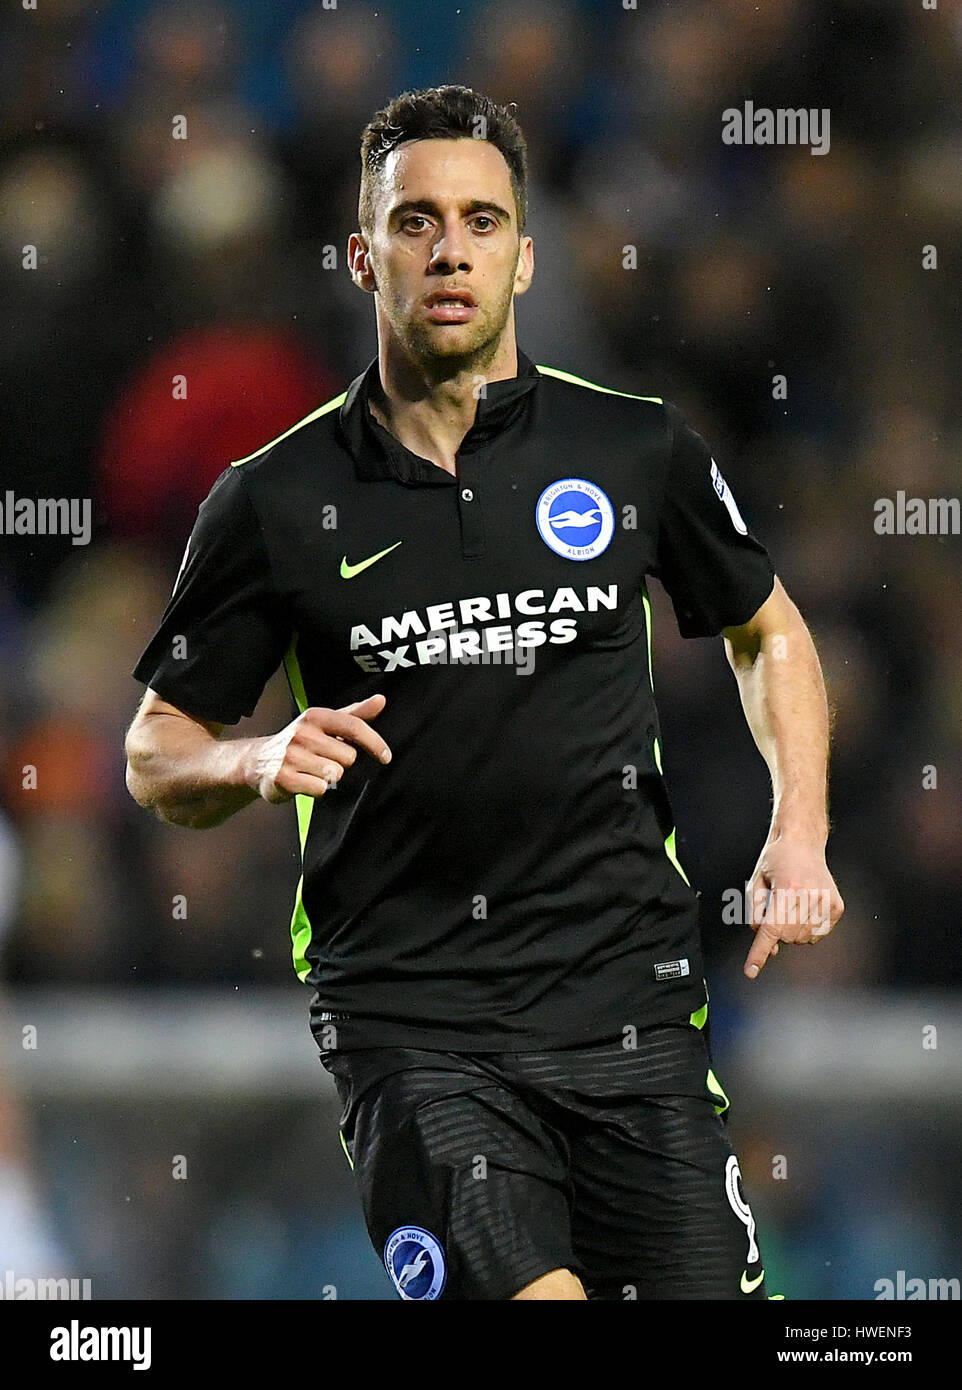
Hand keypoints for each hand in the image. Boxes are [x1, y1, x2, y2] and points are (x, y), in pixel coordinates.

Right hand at [248, 693, 390, 803]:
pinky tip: (305, 781)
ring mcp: (291, 755)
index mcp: (315, 716)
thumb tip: (381, 700)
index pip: (354, 726)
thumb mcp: (325, 723)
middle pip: (348, 756)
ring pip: (336, 774)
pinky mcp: (284, 778)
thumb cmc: (300, 741)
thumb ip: (355, 714)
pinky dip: (317, 789)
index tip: (386, 757)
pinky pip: (320, 789)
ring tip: (313, 770)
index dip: (375, 743)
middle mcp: (302, 733)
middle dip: (342, 762)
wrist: (258, 762)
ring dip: (330, 777)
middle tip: (324, 760)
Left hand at [743, 837, 843, 978]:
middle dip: (775, 930)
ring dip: (791, 930)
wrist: (802, 841)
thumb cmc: (775, 859)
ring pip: (802, 938)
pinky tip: (804, 907)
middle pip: (785, 936)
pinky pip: (817, 934)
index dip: (759, 953)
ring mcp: (827, 901)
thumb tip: (769, 946)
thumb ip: (756, 915)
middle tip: (775, 907)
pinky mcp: (837, 906)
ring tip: (791, 903)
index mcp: (787, 888)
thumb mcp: (755, 882)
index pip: (771, 929)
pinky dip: (806, 928)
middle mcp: (810, 896)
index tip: (750, 971)